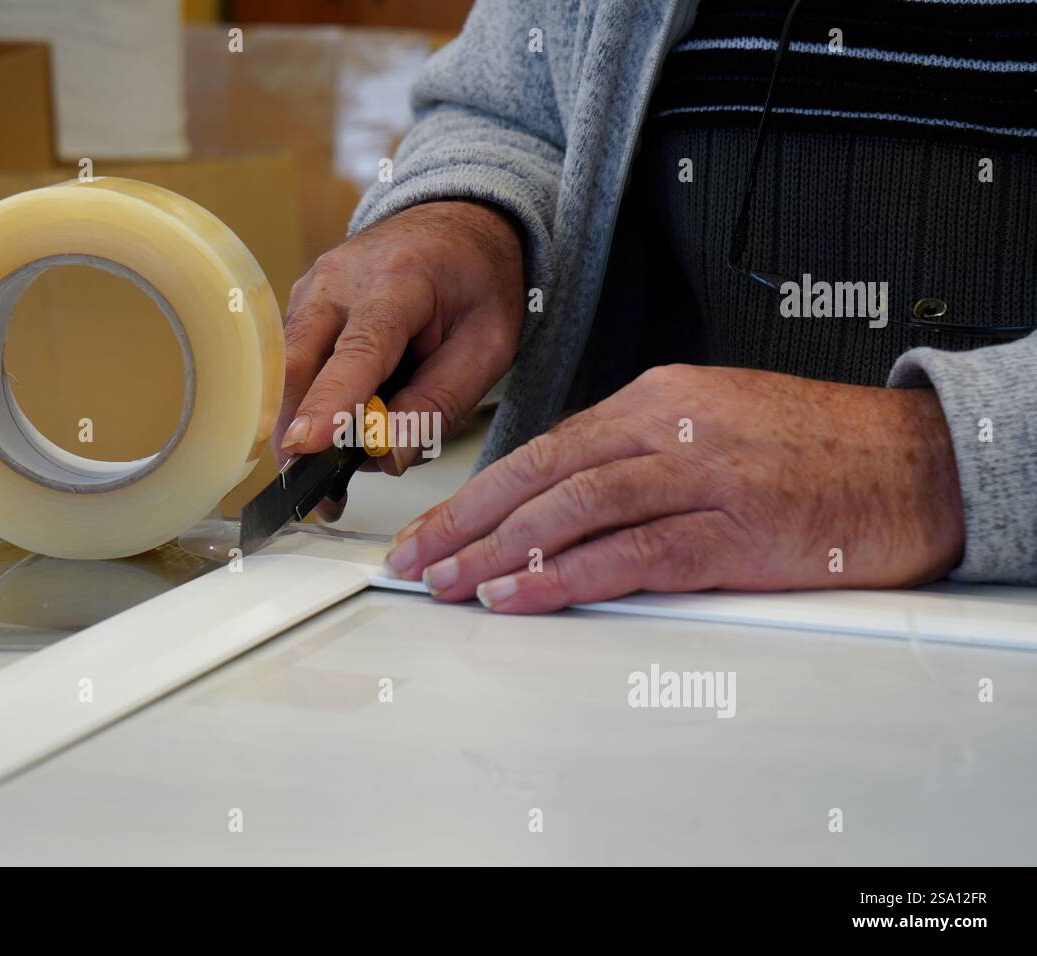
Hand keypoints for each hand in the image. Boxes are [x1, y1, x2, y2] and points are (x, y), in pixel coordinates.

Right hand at [272, 201, 523, 499]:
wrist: (458, 222)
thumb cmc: (477, 281)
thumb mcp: (488, 345)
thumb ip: (440, 403)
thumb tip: (387, 456)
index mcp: (399, 280)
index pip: (359, 350)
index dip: (331, 402)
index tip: (306, 445)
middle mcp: (340, 280)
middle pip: (300, 364)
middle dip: (297, 430)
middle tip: (309, 489)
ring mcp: (312, 291)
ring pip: (291, 373)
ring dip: (309, 424)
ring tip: (342, 465)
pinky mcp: (301, 308)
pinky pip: (297, 368)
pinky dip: (313, 405)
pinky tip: (340, 431)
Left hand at [385, 365, 965, 612]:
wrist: (921, 462)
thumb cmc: (819, 448)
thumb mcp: (716, 424)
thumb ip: (640, 454)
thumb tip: (564, 499)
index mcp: (660, 397)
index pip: (545, 446)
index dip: (479, 492)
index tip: (434, 526)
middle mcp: (671, 426)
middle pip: (542, 474)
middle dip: (466, 521)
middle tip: (415, 559)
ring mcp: (703, 475)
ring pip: (574, 508)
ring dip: (500, 551)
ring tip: (450, 583)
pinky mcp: (736, 530)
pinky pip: (631, 555)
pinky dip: (566, 577)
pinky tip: (520, 597)